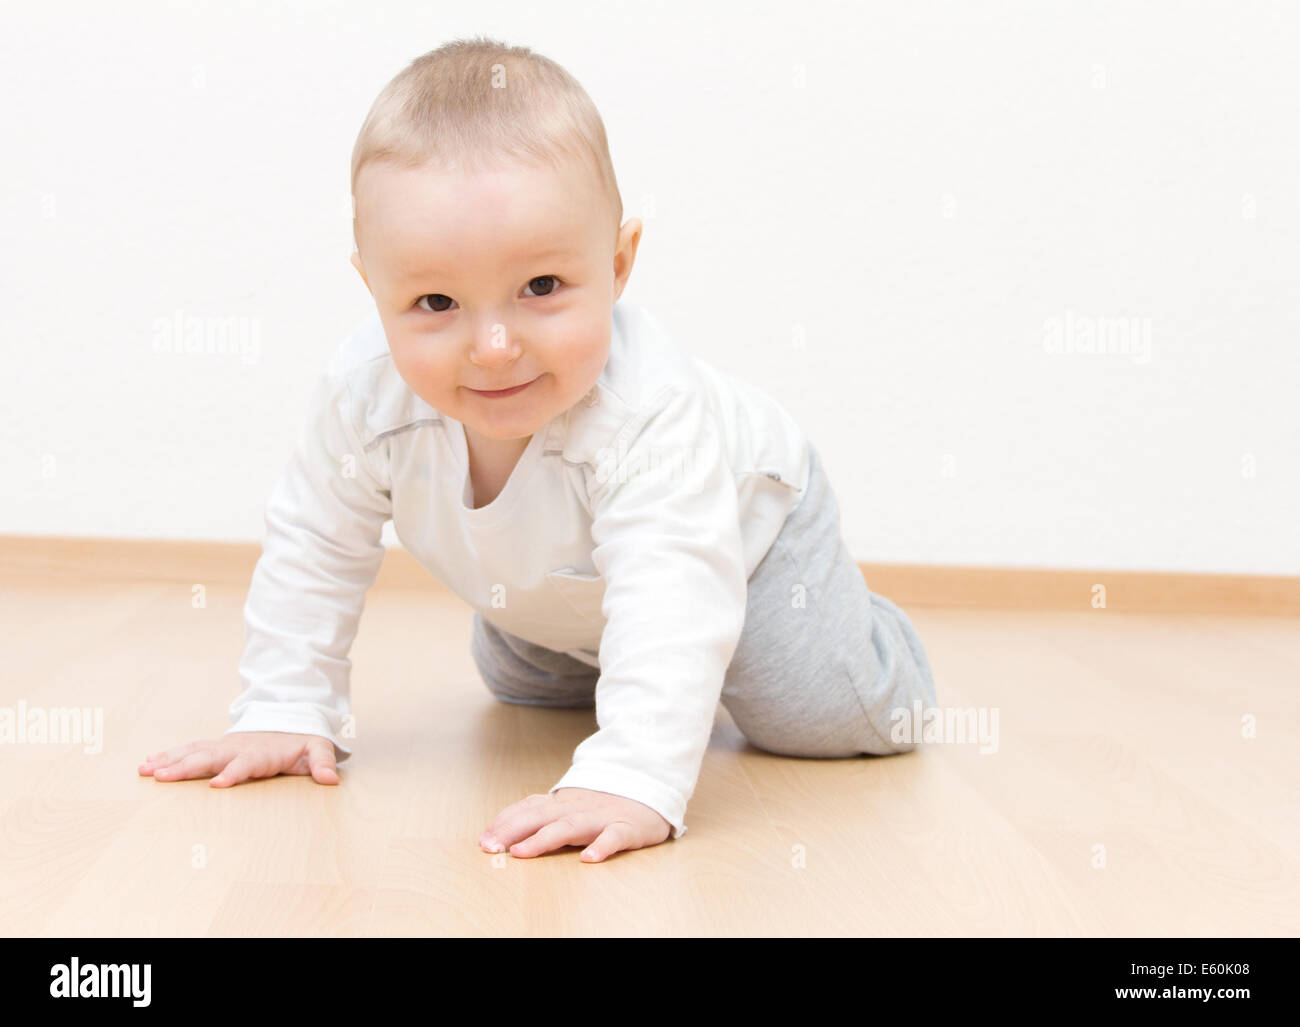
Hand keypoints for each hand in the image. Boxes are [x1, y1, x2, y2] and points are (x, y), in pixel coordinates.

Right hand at [138, 732, 339, 786]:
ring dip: (169, 760)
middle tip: (161, 776)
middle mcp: (237, 747)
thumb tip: (331, 778)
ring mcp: (223, 746)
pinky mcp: (214, 747)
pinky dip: (168, 755)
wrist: (289, 720)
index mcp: (262, 752)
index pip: (246, 764)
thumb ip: (323, 762)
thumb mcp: (317, 749)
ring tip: (144, 770)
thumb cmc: (302, 742)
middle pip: (210, 757)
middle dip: (186, 767)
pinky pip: (188, 750)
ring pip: (193, 751)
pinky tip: (146, 764)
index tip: (217, 785)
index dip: (234, 773)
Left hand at [480, 788, 671, 862]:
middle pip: (540, 817)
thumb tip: (500, 830)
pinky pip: (614, 837)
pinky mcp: (626, 827)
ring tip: (523, 852)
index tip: (483, 841)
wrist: (649, 789)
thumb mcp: (568, 806)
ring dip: (544, 838)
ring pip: (570, 827)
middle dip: (513, 831)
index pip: (527, 810)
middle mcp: (576, 808)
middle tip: (491, 847)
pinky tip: (589, 859)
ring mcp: (600, 817)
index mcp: (561, 804)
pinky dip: (602, 846)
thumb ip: (539, 814)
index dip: (504, 823)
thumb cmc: (602, 805)